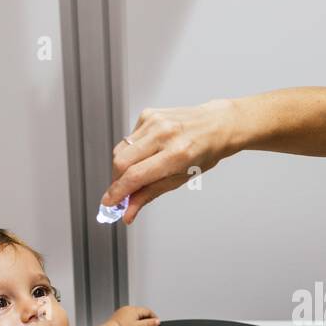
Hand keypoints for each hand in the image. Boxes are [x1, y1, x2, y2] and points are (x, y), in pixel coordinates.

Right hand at [102, 99, 234, 225]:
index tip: (109, 202)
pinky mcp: (148, 114)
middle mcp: (164, 135)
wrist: (216, 125)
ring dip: (123, 167)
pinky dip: (132, 150)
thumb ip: (149, 194)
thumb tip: (128, 212)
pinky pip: (129, 138)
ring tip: (138, 172)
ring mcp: (155, 121)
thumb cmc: (203, 153)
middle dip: (116, 181)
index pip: (136, 176)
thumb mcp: (180, 179)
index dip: (118, 192)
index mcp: (177, 154)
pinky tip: (148, 151)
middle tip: (121, 192)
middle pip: (121, 162)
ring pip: (121, 149)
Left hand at [113, 305, 159, 325]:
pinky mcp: (118, 316)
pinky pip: (128, 316)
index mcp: (135, 309)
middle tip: (150, 324)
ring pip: (135, 313)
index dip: (154, 317)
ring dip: (139, 318)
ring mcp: (122, 311)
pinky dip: (132, 320)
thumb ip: (150, 324)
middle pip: (142, 311)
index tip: (156, 322)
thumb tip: (157, 321)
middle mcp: (128, 308)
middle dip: (147, 317)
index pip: (148, 311)